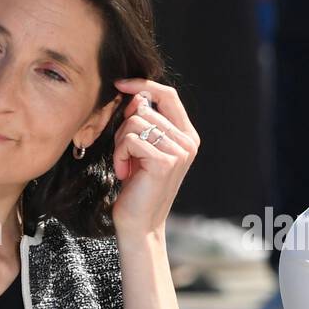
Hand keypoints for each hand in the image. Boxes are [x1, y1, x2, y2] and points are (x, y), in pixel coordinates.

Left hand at [110, 78, 199, 237]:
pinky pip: (130, 139)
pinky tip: (125, 173)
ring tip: (126, 165)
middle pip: (144, 109)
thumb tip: (134, 96)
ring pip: (135, 122)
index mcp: (187, 135)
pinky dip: (120, 155)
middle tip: (124, 155)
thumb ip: (145, 122)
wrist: (140, 224)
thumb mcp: (143, 149)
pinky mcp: (165, 161)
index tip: (120, 84)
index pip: (168, 95)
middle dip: (123, 129)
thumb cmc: (137, 187)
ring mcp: (179, 151)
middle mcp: (188, 141)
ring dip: (120, 144)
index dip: (143, 84)